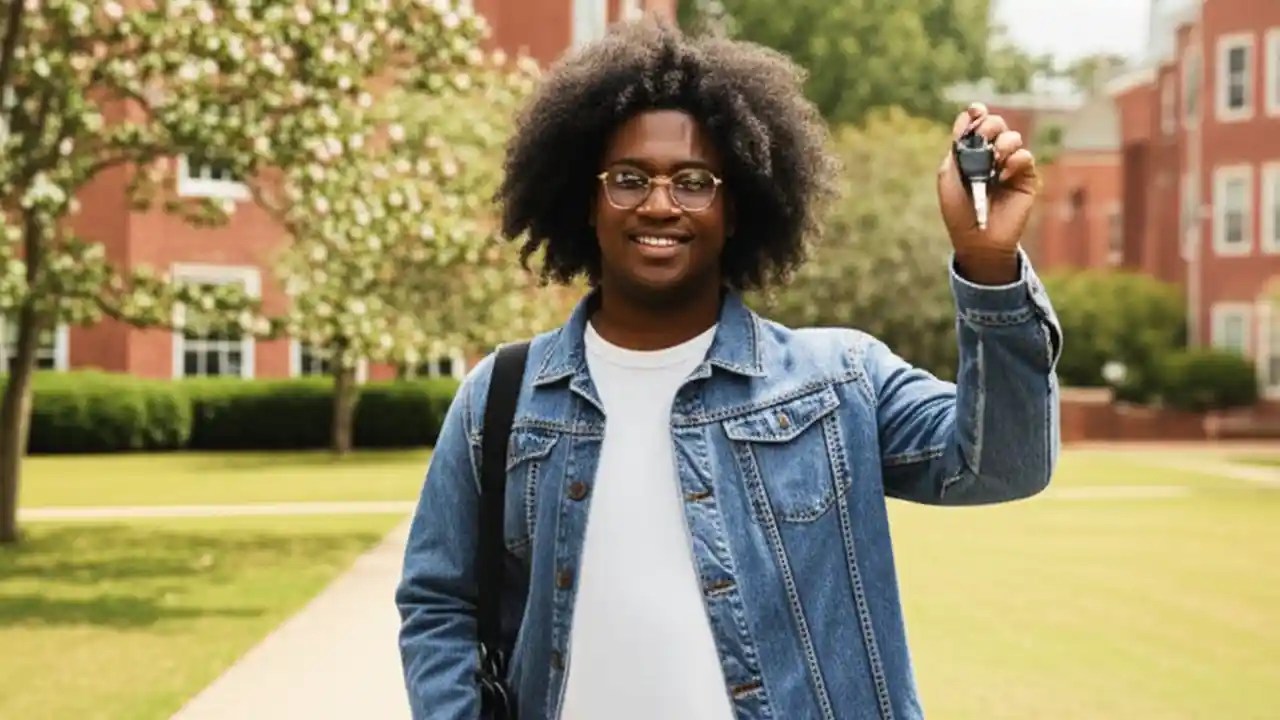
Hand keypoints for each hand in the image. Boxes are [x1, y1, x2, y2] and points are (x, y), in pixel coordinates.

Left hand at [936, 103, 1038, 283]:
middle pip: (996, 124)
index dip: (976, 113)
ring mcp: (1008, 165)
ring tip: (994, 162)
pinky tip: (1003, 176)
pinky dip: (1014, 162)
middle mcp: (989, 156)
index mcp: (969, 153)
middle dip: (989, 126)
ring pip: (1013, 137)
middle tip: (984, 139)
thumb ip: (956, 148)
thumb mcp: (949, 176)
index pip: (975, 124)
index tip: (975, 111)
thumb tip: (965, 118)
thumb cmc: (959, 210)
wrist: (978, 237)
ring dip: (1003, 144)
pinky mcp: (1025, 177)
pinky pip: (1025, 156)